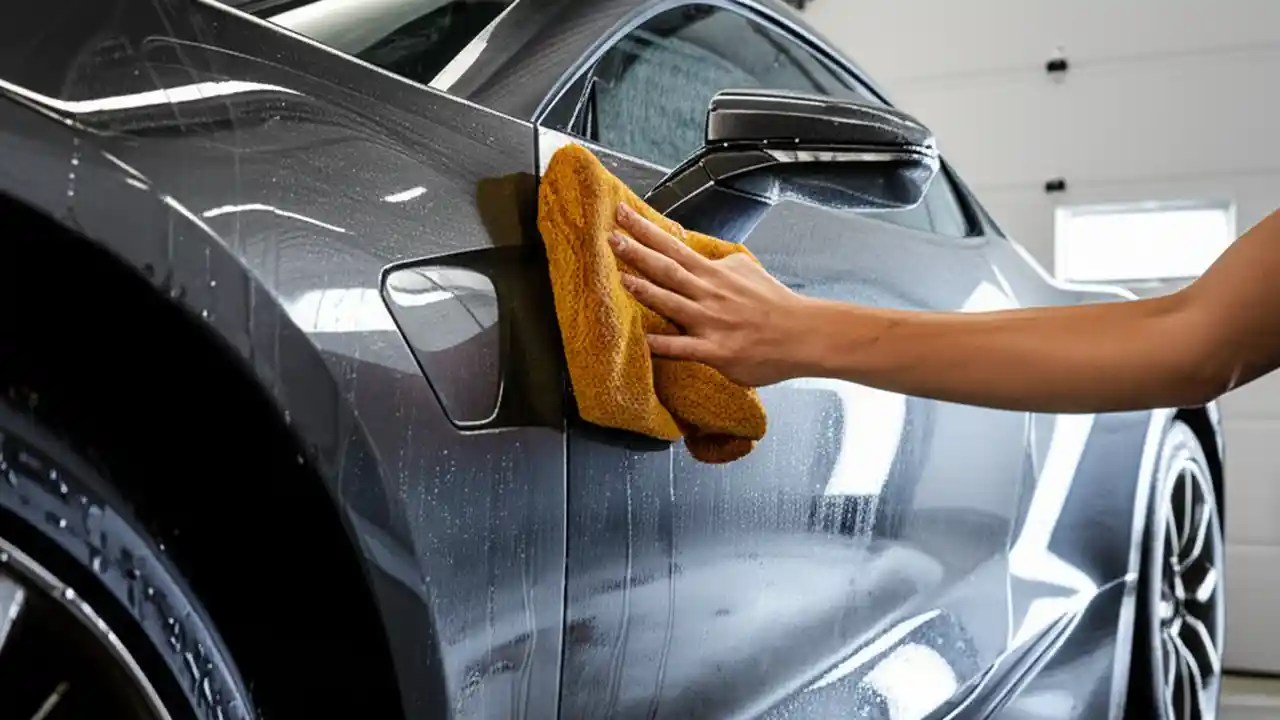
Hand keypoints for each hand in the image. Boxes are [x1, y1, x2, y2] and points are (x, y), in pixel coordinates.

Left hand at [610, 203, 814, 386]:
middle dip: (637, 251)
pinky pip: (684, 348)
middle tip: (610, 236)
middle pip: (667, 268)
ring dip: (645, 290)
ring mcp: (711, 322)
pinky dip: (663, 344)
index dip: (645, 230)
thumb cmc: (775, 305)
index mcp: (714, 274)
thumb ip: (719, 264)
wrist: (804, 334)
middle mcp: (709, 294)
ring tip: (620, 277)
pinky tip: (642, 341)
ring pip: (672, 302)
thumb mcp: (747, 271)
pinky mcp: (717, 351)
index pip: (673, 246)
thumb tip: (703, 254)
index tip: (622, 213)